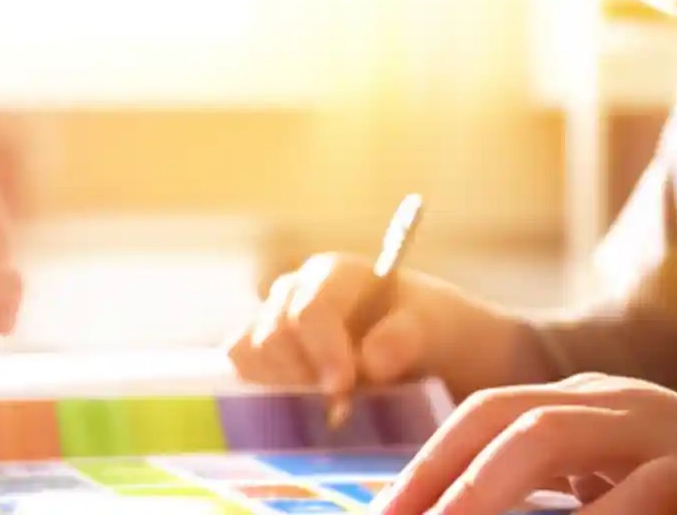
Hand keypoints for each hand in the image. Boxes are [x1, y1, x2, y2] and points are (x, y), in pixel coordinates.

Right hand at [226, 253, 529, 400]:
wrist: (427, 350)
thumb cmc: (430, 331)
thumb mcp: (435, 330)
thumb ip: (405, 339)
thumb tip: (370, 360)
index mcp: (336, 274)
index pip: (312, 308)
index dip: (323, 350)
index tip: (342, 388)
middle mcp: (296, 289)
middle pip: (274, 333)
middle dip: (305, 374)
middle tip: (343, 403)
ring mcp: (273, 318)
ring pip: (252, 349)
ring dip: (286, 382)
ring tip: (328, 396)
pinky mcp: (260, 349)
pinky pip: (242, 364)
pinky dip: (264, 385)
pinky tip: (301, 397)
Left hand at [377, 374, 676, 514]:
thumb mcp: (618, 487)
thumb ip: (554, 496)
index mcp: (583, 402)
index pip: (482, 415)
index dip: (425, 463)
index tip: (381, 514)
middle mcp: (610, 402)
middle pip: (500, 416)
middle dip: (435, 471)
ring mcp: (656, 428)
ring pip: (546, 438)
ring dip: (481, 488)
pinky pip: (629, 495)